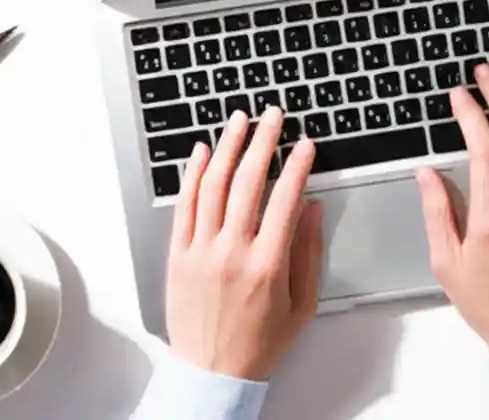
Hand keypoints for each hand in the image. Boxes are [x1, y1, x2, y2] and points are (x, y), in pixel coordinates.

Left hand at [165, 107, 323, 379]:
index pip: (284, 199)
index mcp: (268, 266)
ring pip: (212, 185)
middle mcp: (232, 253)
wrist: (212, 372)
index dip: (297, 165)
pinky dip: (193, 174)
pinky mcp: (177, 255)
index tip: (305, 145)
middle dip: (263, 141)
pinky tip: (203, 152)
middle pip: (247, 181)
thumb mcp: (302, 304)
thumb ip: (308, 252)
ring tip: (239, 121)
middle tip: (273, 116)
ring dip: (228, 146)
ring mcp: (200, 252)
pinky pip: (184, 205)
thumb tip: (311, 207)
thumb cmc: (259, 343)